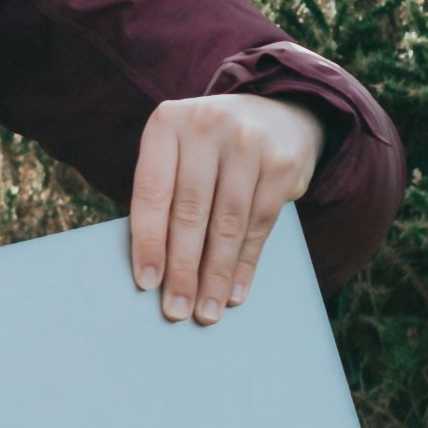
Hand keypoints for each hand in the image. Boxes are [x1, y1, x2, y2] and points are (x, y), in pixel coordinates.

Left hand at [127, 87, 321, 324]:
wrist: (278, 115)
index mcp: (168, 122)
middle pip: (191, 212)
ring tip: (206, 311)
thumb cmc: (210, 150)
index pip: (152, 191)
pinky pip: (260, 225)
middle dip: (183, 269)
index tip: (146, 283)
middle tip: (176, 310)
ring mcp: (249, 142)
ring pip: (228, 224)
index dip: (148, 241)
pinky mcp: (282, 164)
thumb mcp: (180, 152)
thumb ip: (164, 195)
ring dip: (215, 275)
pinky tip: (234, 292)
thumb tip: (152, 271)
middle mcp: (207, 125)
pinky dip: (245, 264)